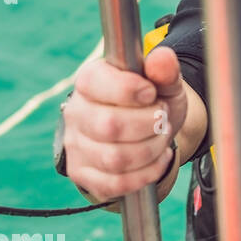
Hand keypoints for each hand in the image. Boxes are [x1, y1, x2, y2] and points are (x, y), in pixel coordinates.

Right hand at [63, 46, 186, 203]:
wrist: (147, 131)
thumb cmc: (152, 101)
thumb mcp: (164, 83)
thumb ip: (164, 71)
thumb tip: (162, 57)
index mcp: (90, 81)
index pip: (95, 83)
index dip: (130, 90)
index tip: (151, 93)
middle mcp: (76, 113)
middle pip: (109, 126)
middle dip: (149, 124)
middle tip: (161, 117)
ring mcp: (76, 145)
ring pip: (115, 158)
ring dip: (151, 149)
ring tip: (160, 137)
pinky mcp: (83, 173)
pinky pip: (115, 183)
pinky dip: (146, 173)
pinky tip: (158, 158)